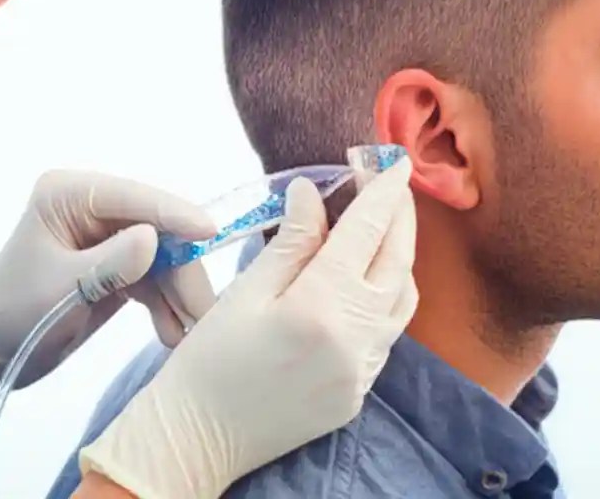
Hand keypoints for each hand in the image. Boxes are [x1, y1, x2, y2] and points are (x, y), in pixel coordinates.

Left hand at [0, 170, 218, 414]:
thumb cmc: (11, 314)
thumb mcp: (60, 291)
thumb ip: (109, 264)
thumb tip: (156, 238)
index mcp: (68, 194)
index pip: (133, 198)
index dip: (173, 215)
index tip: (209, 233)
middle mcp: (91, 207)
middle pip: (157, 229)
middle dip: (181, 271)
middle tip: (201, 315)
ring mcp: (106, 236)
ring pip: (162, 257)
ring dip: (178, 294)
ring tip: (187, 335)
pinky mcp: (115, 265)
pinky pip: (153, 278)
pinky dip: (166, 304)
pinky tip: (171, 332)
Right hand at [77, 158, 417, 498]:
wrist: (198, 437)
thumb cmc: (209, 361)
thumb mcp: (246, 291)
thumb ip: (291, 241)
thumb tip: (312, 193)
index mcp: (322, 306)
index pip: (368, 232)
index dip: (383, 192)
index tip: (392, 162)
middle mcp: (355, 340)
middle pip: (398, 263)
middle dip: (400, 219)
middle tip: (390, 186)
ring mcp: (362, 372)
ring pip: (401, 301)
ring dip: (397, 259)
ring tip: (377, 230)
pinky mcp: (358, 393)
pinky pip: (386, 336)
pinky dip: (382, 300)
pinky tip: (358, 284)